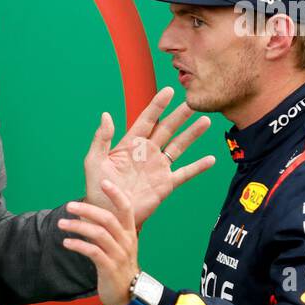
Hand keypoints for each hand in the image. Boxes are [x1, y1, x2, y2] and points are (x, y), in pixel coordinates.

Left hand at [59, 179, 139, 304]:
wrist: (130, 293)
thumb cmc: (120, 266)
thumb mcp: (119, 246)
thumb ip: (108, 231)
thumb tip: (87, 216)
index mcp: (129, 232)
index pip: (126, 208)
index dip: (116, 194)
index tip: (104, 182)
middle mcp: (126, 241)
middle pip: (107, 218)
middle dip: (87, 210)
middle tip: (69, 206)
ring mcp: (119, 254)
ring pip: (99, 234)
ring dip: (78, 227)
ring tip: (61, 224)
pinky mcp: (109, 267)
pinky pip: (93, 252)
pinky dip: (78, 245)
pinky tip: (66, 243)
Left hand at [83, 88, 215, 227]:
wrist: (107, 213)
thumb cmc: (98, 187)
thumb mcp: (94, 161)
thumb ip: (101, 139)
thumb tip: (105, 115)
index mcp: (130, 144)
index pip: (147, 120)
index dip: (157, 105)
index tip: (168, 91)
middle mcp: (147, 153)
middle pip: (167, 129)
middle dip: (180, 115)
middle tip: (193, 102)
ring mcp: (158, 167)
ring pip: (179, 146)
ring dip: (192, 134)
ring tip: (206, 121)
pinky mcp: (165, 184)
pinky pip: (185, 173)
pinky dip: (198, 167)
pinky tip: (210, 159)